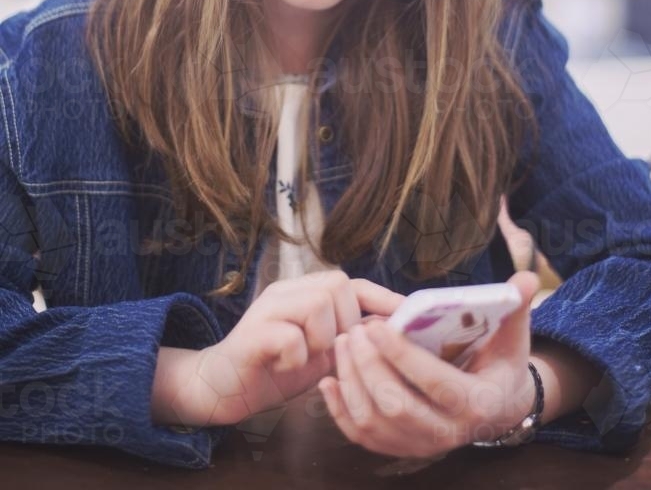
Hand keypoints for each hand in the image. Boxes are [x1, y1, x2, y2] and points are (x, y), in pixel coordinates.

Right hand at [183, 270, 405, 426]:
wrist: (221, 387)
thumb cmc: (275, 369)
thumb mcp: (320, 353)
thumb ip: (348, 339)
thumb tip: (392, 331)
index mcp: (306, 292)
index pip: (353, 283)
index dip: (382, 298)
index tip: (409, 316)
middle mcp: (288, 291)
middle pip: (338, 286)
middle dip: (346, 323)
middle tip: (330, 351)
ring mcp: (268, 308)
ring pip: (317, 304)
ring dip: (321, 340)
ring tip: (306, 359)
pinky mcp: (253, 332)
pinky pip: (291, 336)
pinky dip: (296, 357)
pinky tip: (286, 367)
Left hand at [318, 270, 539, 459]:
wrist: (498, 407)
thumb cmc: (500, 361)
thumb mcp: (513, 335)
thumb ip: (517, 306)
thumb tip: (527, 278)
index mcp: (476, 402)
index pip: (434, 382)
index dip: (403, 356)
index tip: (377, 326)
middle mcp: (449, 433)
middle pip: (398, 406)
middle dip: (370, 367)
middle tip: (354, 331)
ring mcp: (422, 445)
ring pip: (375, 423)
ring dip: (353, 383)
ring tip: (343, 345)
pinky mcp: (400, 449)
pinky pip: (363, 437)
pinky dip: (341, 412)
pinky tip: (330, 380)